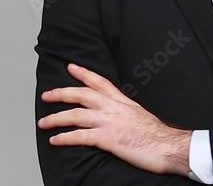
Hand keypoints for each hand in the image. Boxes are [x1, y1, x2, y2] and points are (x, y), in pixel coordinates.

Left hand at [38, 63, 191, 175]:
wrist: (169, 146)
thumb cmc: (159, 135)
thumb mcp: (141, 115)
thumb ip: (126, 113)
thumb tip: (118, 116)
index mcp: (123, 102)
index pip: (100, 82)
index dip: (83, 73)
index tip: (71, 67)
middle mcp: (114, 108)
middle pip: (81, 95)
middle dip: (61, 93)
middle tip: (46, 95)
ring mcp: (110, 122)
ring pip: (76, 115)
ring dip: (56, 118)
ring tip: (43, 122)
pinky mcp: (108, 139)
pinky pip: (80, 136)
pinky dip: (65, 137)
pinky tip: (55, 139)